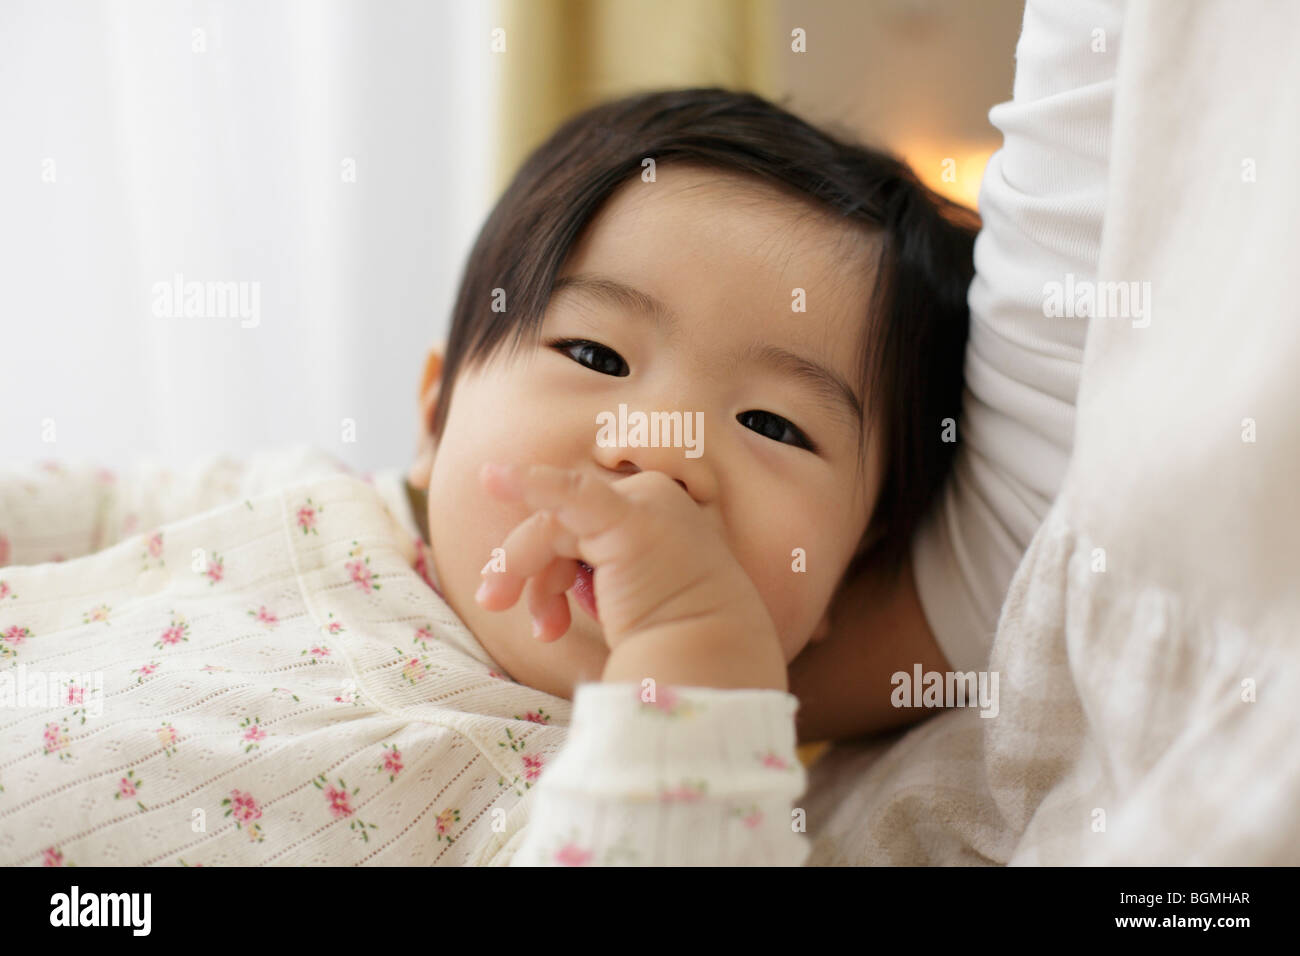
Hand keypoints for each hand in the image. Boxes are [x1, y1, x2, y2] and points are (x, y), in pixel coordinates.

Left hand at [473, 462, 786, 690]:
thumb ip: (592, 576)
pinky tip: (491, 477)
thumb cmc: (678, 639)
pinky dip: (528, 482)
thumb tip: (552, 580)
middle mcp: (650, 498)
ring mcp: (641, 503)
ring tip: (540, 629)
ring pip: (552, 525)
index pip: (580, 527)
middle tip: (499, 608)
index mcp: (652, 514)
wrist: (714, 661)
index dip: (549, 572)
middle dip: (525, 570)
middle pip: (560, 523)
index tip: (543, 624)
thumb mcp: (626, 598)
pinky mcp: (627, 518)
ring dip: (521, 569)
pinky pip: (569, 493)